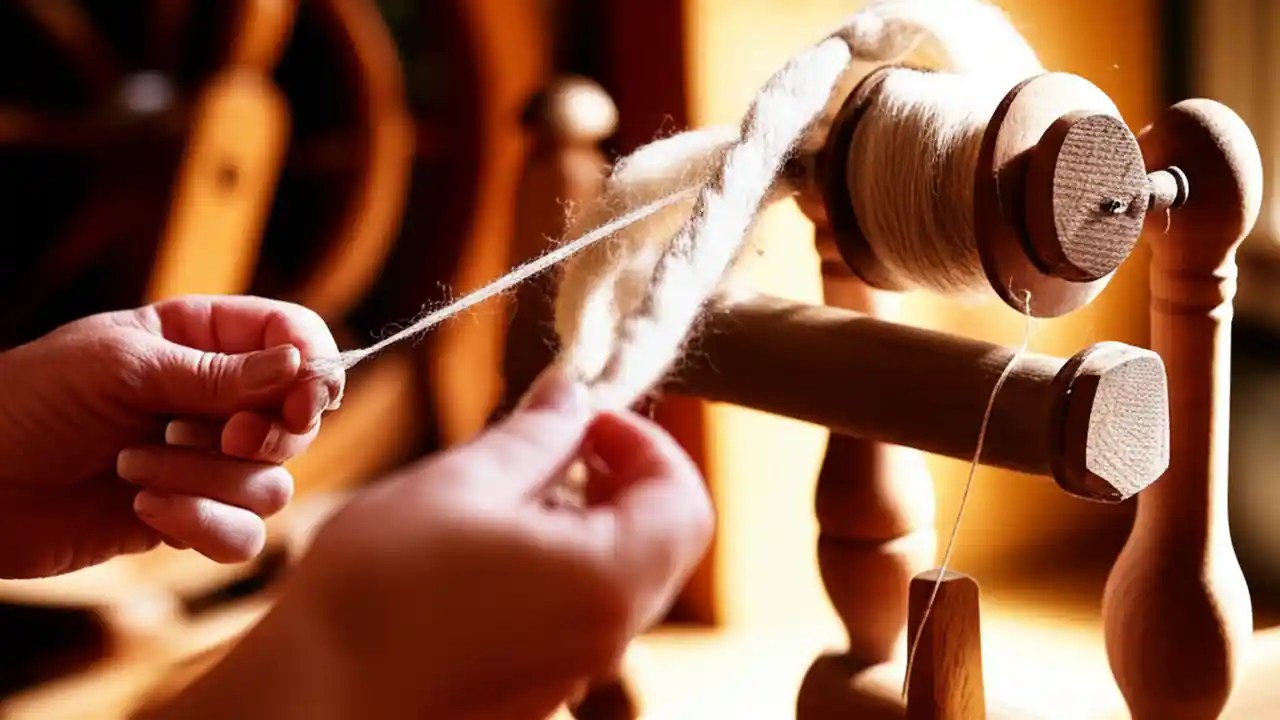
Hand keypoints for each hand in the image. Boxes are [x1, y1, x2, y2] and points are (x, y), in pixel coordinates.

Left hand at [0, 295, 343, 578]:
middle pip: (299, 419)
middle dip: (268, 436)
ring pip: (273, 484)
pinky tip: (144, 512)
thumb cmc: (28, 402)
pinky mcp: (191, 520)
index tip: (302, 399)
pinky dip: (201, 526)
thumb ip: (216, 373)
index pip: (294, 338)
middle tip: (224, 439)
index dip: (314, 367)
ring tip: (133, 470)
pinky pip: (243, 536)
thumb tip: (299, 364)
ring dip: (206, 482)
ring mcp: (206, 463)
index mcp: (203, 339)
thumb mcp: (120, 368)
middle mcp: (216, 399)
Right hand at [147, 370, 712, 719]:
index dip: (644, 443)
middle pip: (661, 539)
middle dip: (619, 476)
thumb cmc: (379, 589)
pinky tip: (487, 546)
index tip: (585, 420)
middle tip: (552, 443)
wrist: (313, 699)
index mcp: (607, 579)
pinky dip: (560, 564)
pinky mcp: (537, 688)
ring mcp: (575, 669)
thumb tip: (572, 395)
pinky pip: (579, 612)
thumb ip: (537, 435)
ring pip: (619, 574)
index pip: (684, 500)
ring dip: (586, 518)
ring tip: (505, 491)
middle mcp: (608, 634)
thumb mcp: (461, 482)